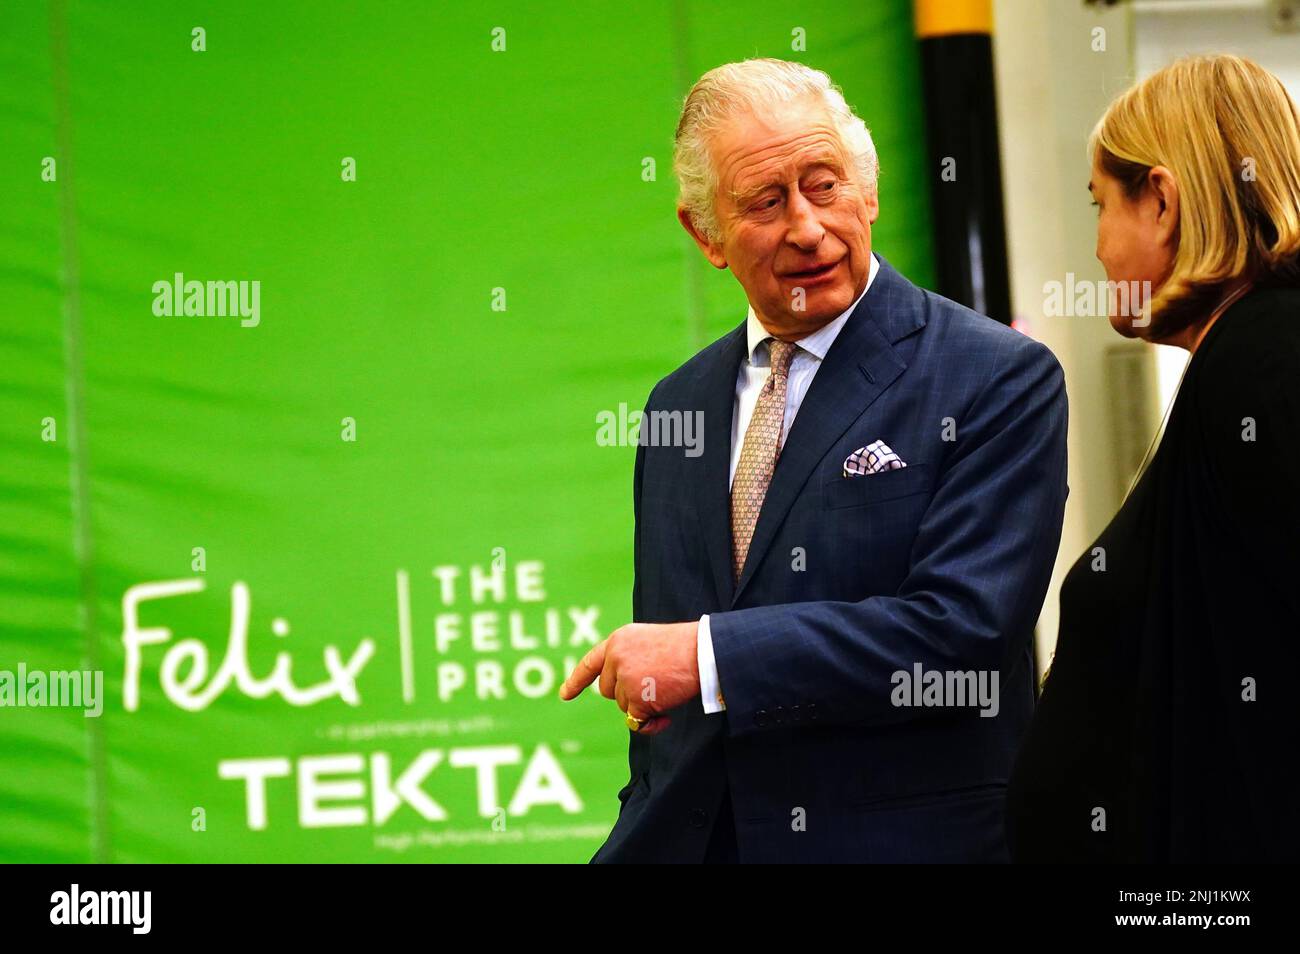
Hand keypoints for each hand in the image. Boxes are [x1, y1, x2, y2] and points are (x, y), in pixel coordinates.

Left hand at [558, 621, 699, 734]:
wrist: (704, 651)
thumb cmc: (684, 648)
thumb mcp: (649, 643)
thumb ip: (629, 660)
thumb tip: (621, 693)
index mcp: (619, 641)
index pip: (591, 662)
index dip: (576, 681)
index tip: (564, 695)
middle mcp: (616, 657)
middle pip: (607, 691)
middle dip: (626, 695)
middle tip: (654, 688)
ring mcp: (624, 678)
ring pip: (622, 706)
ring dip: (642, 706)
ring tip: (666, 692)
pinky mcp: (636, 698)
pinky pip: (636, 722)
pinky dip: (650, 724)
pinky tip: (666, 715)